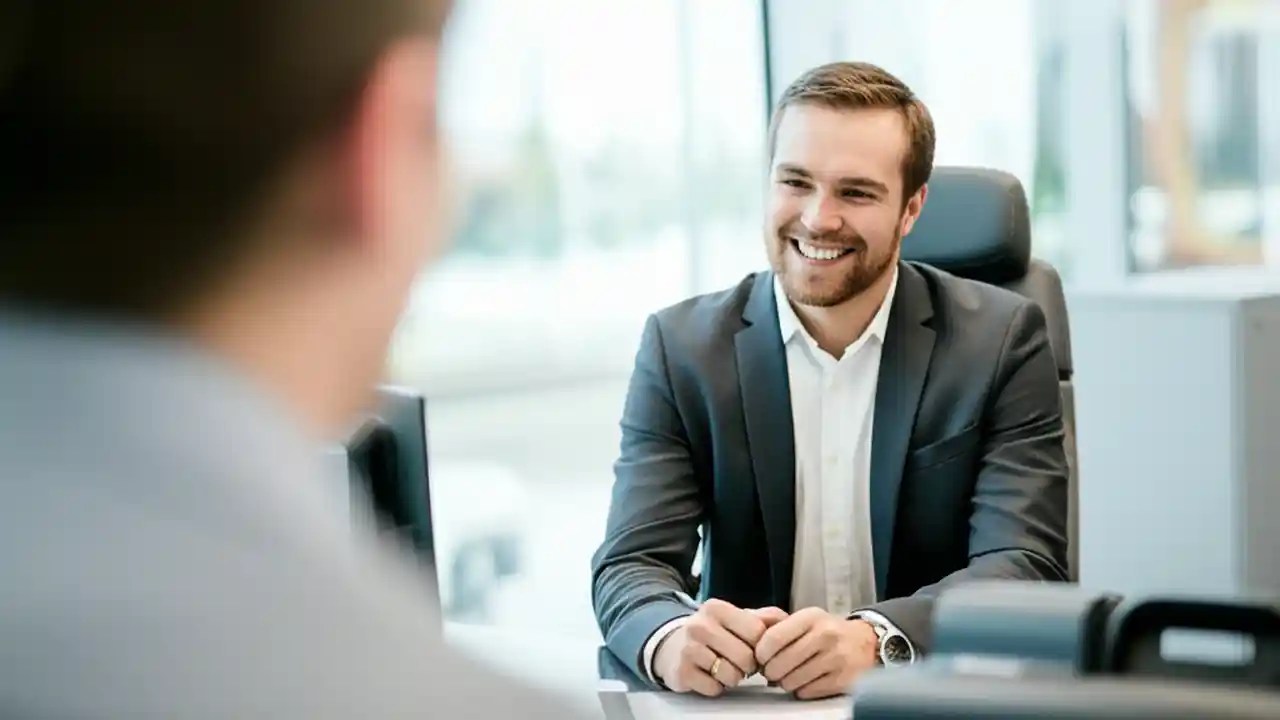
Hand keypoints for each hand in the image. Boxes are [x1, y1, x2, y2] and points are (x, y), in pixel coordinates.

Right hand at [654, 599, 772, 695]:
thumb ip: (764, 617)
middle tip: (739, 662)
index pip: (757, 632)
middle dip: (748, 665)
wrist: (673, 646)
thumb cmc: (713, 634)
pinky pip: (714, 688)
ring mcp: (688, 649)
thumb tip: (788, 619)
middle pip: (746, 657)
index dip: (761, 646)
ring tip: (723, 668)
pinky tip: (709, 676)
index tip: (753, 648)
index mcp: (717, 608)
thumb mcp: (736, 618)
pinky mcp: (682, 671)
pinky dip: (716, 687)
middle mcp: (700, 625)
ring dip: (733, 678)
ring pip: (731, 675)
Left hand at [754, 607, 878, 699]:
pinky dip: (801, 690)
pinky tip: (806, 680)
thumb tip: (748, 634)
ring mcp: (836, 658)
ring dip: (785, 682)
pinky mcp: (843, 680)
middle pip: (779, 664)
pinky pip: (806, 692)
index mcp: (811, 617)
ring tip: (791, 673)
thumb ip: (776, 624)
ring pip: (791, 681)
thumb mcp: (805, 619)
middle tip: (773, 669)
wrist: (865, 643)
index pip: (773, 638)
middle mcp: (825, 635)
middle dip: (770, 671)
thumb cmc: (827, 631)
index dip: (760, 653)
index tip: (760, 657)